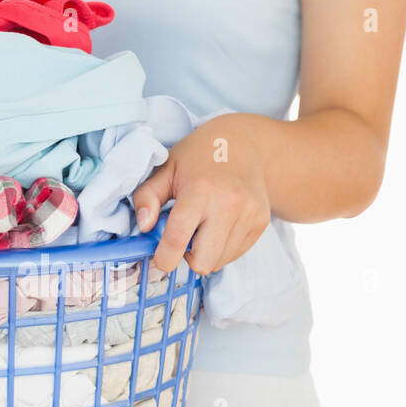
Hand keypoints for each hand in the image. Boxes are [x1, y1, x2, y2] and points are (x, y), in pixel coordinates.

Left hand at [132, 113, 272, 273]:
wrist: (244, 144)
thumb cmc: (198, 157)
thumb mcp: (165, 169)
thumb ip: (146, 197)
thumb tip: (144, 227)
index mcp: (200, 190)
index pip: (178, 239)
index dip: (164, 258)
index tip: (159, 259)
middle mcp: (229, 204)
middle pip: (203, 262)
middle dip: (188, 257)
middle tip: (184, 237)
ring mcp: (249, 214)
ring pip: (219, 262)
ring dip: (205, 253)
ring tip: (204, 226)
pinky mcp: (261, 223)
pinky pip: (234, 255)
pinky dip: (222, 248)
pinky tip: (220, 225)